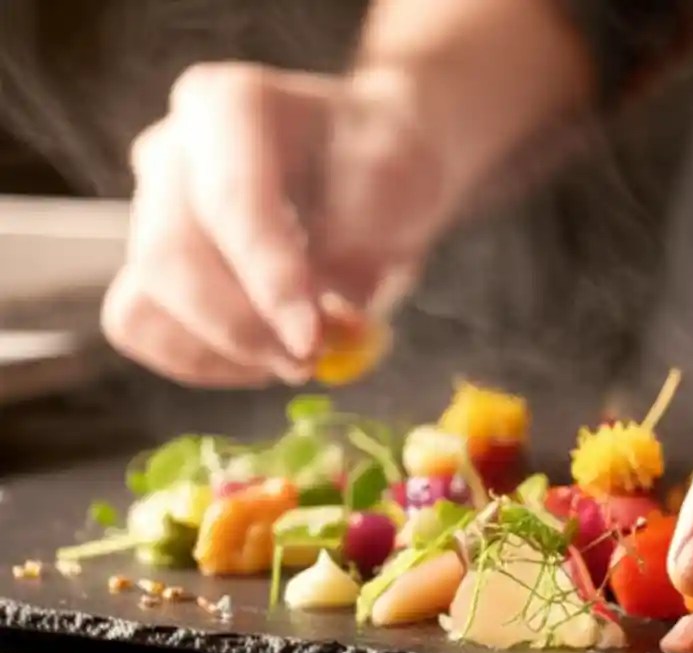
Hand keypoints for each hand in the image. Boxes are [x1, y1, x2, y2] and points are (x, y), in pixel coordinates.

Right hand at [101, 63, 445, 386]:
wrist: (371, 171)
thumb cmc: (384, 165)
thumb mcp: (401, 183)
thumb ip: (360, 242)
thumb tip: (316, 321)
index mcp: (231, 105)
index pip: (233, 203)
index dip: (268, 280)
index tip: (311, 340)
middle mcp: (173, 150)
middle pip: (170, 258)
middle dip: (241, 329)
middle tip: (309, 363)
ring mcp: (148, 208)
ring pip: (146, 304)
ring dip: (223, 353)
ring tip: (300, 353)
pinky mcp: (147, 265)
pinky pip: (145, 330)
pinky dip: (206, 360)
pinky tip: (267, 354)